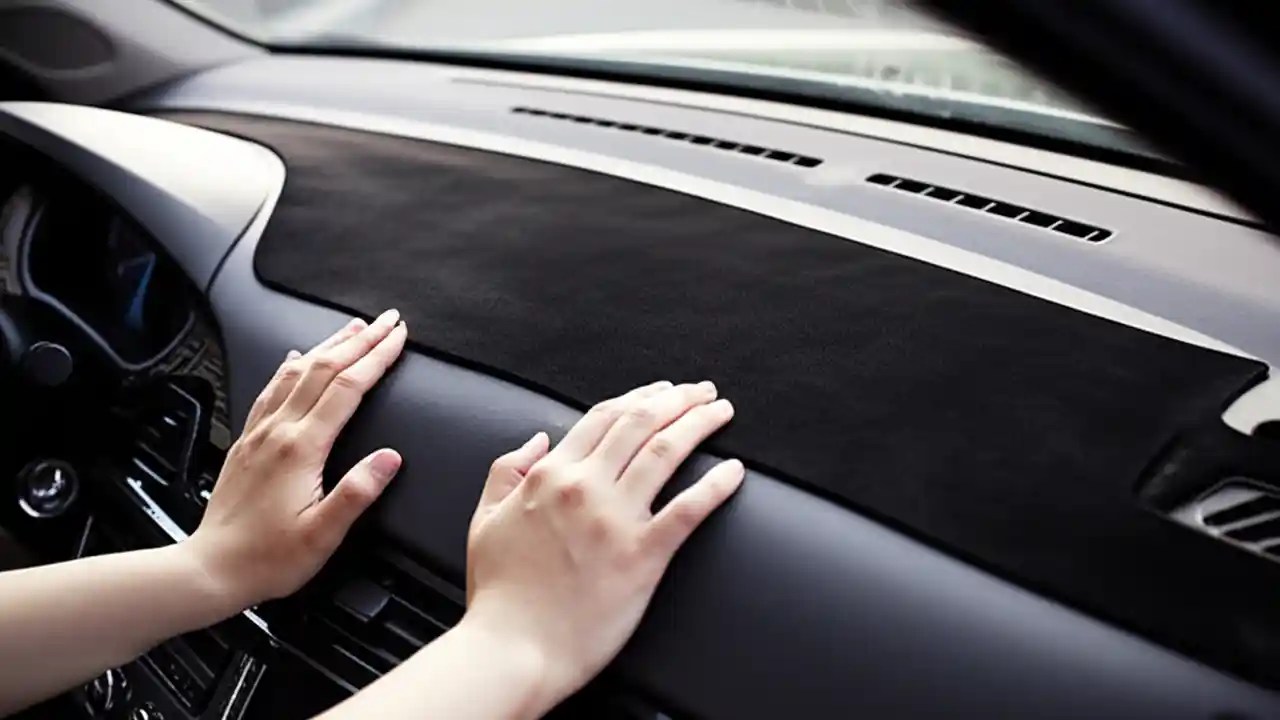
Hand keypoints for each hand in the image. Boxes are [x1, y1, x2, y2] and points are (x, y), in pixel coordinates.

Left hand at [184, 309, 407, 609]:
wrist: (211, 569)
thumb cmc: (267, 559)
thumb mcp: (323, 534)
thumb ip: (358, 492)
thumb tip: (390, 458)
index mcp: (301, 448)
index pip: (348, 388)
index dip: (377, 357)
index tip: (398, 337)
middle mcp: (278, 432)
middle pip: (324, 368)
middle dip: (361, 339)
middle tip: (388, 321)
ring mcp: (259, 434)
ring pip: (297, 372)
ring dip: (329, 345)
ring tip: (353, 328)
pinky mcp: (247, 443)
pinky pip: (271, 390)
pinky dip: (290, 366)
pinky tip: (295, 359)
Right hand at [462, 380, 743, 709]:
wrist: (512, 649)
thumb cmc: (499, 593)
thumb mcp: (485, 518)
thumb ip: (506, 471)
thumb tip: (537, 438)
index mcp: (549, 475)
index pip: (603, 416)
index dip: (640, 396)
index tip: (663, 390)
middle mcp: (584, 487)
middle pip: (640, 422)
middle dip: (678, 399)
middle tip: (703, 391)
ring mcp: (615, 519)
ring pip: (666, 451)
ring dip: (699, 424)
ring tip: (721, 412)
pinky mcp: (642, 555)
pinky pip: (688, 509)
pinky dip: (715, 485)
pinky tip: (734, 471)